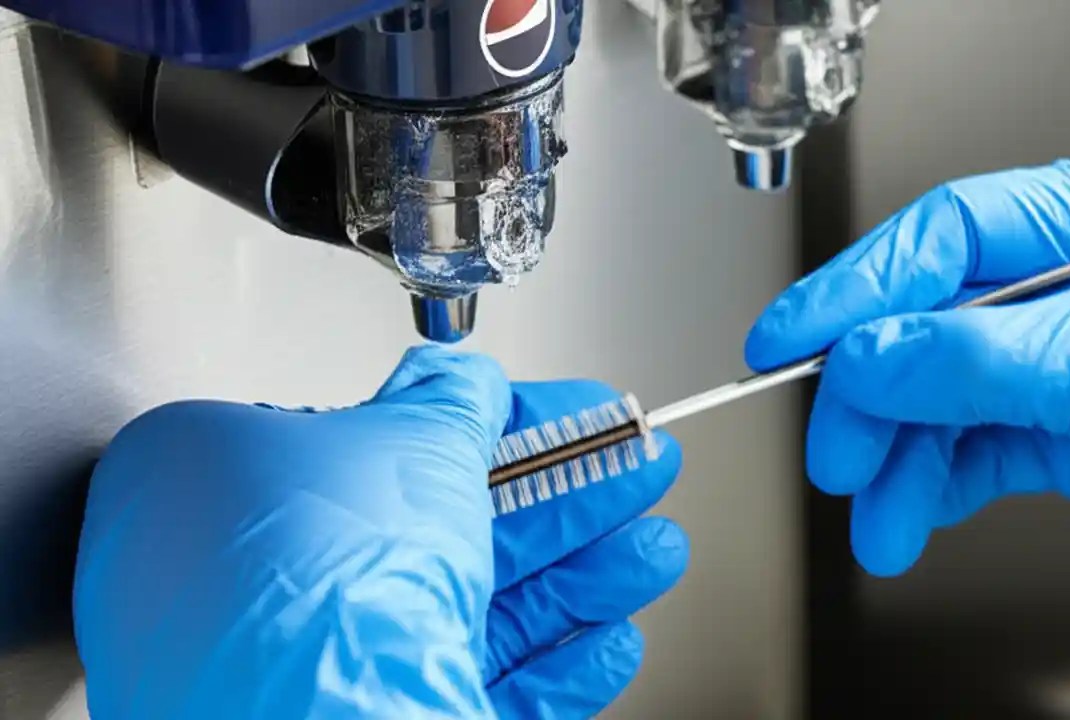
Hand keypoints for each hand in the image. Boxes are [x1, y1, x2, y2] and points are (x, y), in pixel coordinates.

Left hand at [74, 346, 685, 718]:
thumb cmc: (321, 576)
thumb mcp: (405, 446)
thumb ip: (448, 406)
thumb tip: (465, 383)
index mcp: (252, 493)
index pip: (394, 438)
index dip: (504, 421)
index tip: (575, 412)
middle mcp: (285, 581)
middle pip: (458, 527)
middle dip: (572, 497)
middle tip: (638, 470)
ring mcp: (338, 657)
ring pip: (483, 610)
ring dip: (584, 578)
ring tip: (654, 551)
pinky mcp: (391, 719)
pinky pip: (489, 688)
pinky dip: (559, 665)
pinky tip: (610, 639)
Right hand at [745, 152, 1069, 585]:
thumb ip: (977, 357)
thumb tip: (865, 358)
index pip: (941, 239)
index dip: (852, 290)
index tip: (786, 340)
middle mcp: (1069, 282)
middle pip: (923, 326)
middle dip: (871, 397)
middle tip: (836, 452)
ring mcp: (1064, 357)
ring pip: (937, 399)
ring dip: (896, 462)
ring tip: (877, 517)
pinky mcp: (1065, 427)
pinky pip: (970, 449)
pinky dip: (931, 486)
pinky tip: (910, 517)